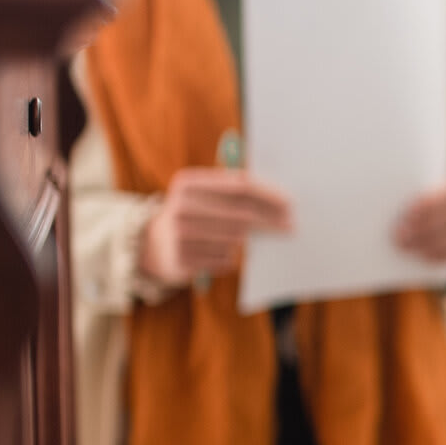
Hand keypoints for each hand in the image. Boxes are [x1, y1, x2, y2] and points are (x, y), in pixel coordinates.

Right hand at [137, 167, 292, 284]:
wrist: (155, 245)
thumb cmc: (194, 214)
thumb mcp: (204, 194)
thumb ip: (235, 190)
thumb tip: (280, 200)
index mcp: (187, 183)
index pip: (238, 186)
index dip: (267, 195)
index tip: (289, 203)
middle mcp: (179, 206)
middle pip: (240, 214)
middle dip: (269, 220)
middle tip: (290, 226)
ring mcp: (178, 235)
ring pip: (234, 239)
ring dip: (244, 240)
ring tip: (237, 238)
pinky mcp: (181, 261)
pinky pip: (224, 260)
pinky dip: (229, 257)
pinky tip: (219, 253)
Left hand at [395, 170, 445, 266]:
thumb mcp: (443, 189)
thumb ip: (427, 197)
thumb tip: (399, 215)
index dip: (425, 209)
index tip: (404, 219)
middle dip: (424, 232)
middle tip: (401, 240)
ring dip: (431, 247)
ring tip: (410, 249)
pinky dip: (442, 257)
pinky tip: (424, 257)